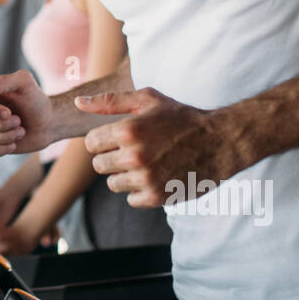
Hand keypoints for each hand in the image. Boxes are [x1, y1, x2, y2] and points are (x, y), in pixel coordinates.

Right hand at [0, 70, 55, 156]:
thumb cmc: (35, 99)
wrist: (46, 122)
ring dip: (5, 136)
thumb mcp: (23, 83)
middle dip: (0, 124)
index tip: (8, 112)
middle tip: (18, 120)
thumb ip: (1, 82)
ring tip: (21, 131)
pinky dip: (0, 149)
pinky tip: (14, 144)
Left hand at [76, 88, 227, 207]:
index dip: (103, 140)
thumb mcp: (148, 100)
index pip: (91, 143)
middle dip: (112, 157)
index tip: (119, 138)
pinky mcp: (156, 197)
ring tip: (147, 163)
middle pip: (99, 165)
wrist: (220, 142)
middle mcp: (134, 156)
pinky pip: (131, 199)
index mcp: (127, 130)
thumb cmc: (182, 117)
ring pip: (113, 184)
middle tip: (134, 150)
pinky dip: (139, 191)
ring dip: (125, 175)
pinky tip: (155, 176)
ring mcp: (145, 179)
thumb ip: (109, 101)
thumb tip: (78, 103)